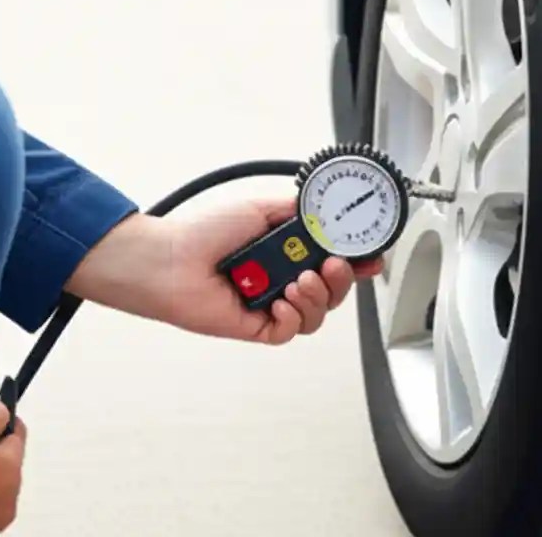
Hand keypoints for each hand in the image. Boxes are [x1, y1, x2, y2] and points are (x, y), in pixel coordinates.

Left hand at [65, 198, 383, 343]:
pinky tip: (280, 301)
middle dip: (340, 279)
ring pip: (315, 313)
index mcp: (285, 251)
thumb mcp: (260, 209)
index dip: (354, 262)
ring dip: (316, 297)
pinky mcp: (256, 327)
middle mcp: (281, 278)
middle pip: (331, 290)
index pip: (331, 260)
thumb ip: (297, 211)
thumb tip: (324, 210)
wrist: (171, 260)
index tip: (370, 257)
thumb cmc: (204, 233)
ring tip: (299, 281)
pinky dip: (292, 317)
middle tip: (332, 265)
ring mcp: (270, 304)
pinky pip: (290, 331)